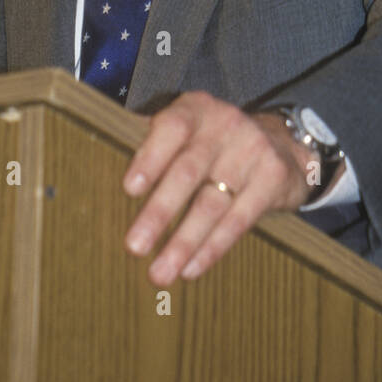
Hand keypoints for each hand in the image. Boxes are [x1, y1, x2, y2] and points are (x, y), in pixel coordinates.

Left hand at [122, 91, 310, 285]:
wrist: (283, 143)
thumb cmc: (214, 142)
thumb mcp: (190, 129)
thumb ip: (154, 144)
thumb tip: (98, 172)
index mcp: (195, 109)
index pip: (171, 128)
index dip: (150, 157)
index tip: (130, 189)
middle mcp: (224, 124)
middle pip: (188, 172)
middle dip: (160, 212)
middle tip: (134, 247)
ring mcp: (252, 150)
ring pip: (212, 203)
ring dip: (183, 242)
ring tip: (160, 273)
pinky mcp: (273, 178)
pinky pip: (239, 220)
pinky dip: (212, 248)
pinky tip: (191, 268)